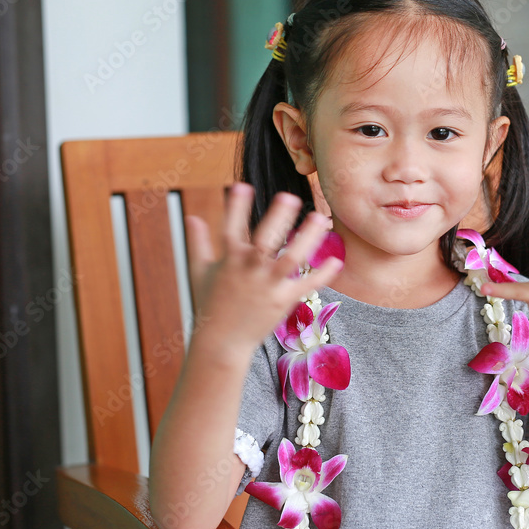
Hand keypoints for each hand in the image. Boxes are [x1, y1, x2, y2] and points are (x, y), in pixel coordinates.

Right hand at [183, 182, 342, 354]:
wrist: (221, 342)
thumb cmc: (210, 305)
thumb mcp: (200, 271)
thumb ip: (198, 243)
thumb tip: (191, 217)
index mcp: (229, 259)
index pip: (231, 227)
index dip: (236, 207)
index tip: (242, 185)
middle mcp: (250, 270)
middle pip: (266, 239)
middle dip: (277, 218)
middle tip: (290, 196)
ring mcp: (268, 285)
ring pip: (292, 258)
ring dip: (307, 238)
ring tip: (320, 218)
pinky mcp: (283, 301)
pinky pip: (306, 284)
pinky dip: (323, 274)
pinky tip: (336, 260)